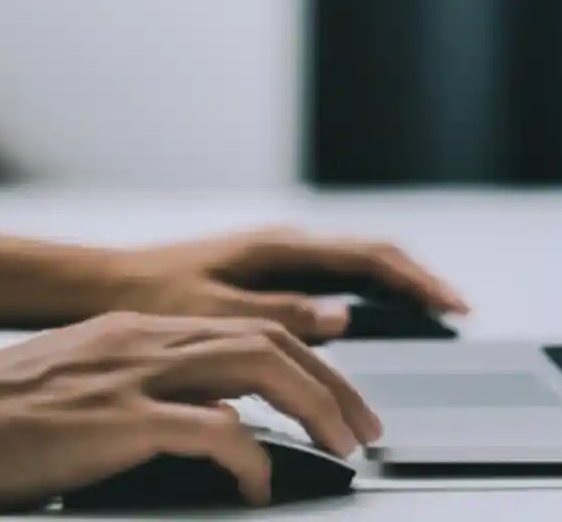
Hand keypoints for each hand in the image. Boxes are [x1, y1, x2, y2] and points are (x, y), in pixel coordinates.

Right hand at [0, 312, 379, 512]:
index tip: (341, 401)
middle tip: (365, 429)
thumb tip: (212, 421)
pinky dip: (251, 456)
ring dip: (313, 407)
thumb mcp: (85, 384)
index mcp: (143, 330)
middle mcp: (147, 339)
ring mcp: (133, 374)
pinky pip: (212, 429)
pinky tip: (259, 483)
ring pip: (257, 368)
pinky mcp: (115, 419)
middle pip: (271, 341)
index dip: (311, 363)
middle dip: (333, 384)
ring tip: (341, 449)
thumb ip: (149, 388)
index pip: (253, 329)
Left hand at [107, 228, 469, 338]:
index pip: (369, 259)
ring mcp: (278, 255)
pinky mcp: (268, 271)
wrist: (104, 284)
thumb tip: (343, 318)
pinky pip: (333, 277)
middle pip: (372, 256)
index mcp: (280, 248)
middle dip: (419, 281)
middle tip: (456, 311)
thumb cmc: (150, 298)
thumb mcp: (215, 314)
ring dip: (395, 287)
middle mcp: (285, 244)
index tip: (453, 305)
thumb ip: (282, 314)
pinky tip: (372, 317)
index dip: (418, 282)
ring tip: (429, 313)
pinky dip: (367, 293)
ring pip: (355, 265)